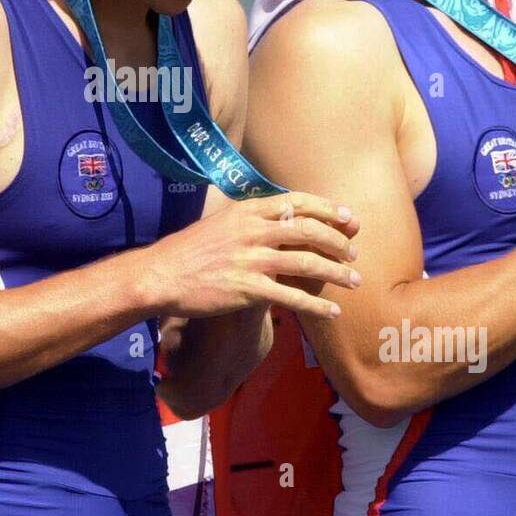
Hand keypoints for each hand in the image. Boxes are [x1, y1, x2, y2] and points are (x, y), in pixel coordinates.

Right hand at [135, 191, 358, 320]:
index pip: (297, 202)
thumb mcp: (219, 222)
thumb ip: (249, 219)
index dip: (328, 209)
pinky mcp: (248, 289)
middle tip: (354, 253)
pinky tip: (332, 312)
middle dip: (338, 242)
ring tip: (354, 281)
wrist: (160, 275)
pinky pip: (291, 297)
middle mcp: (252, 231)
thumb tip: (279, 218)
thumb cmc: (188, 250)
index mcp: (246, 210)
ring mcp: (251, 260)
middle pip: (308, 230)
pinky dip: (317, 306)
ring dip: (336, 272)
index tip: (349, 218)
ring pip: (306, 263)